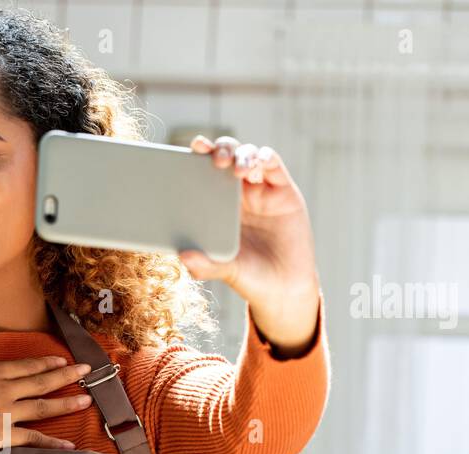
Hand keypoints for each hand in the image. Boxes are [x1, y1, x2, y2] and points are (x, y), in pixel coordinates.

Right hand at [0, 344, 93, 449]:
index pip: (26, 366)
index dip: (45, 362)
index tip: (61, 358)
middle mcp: (5, 389)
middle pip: (42, 381)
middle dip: (66, 374)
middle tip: (87, 370)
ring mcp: (6, 412)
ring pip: (43, 406)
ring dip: (67, 403)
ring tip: (87, 400)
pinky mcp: (2, 434)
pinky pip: (32, 439)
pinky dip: (51, 443)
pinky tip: (69, 445)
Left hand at [180, 135, 320, 353]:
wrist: (285, 289)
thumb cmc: (251, 278)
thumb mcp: (226, 271)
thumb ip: (206, 265)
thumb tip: (183, 256)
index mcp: (217, 207)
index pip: (204, 173)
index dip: (197, 157)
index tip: (191, 150)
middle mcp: (238, 194)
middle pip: (227, 157)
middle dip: (220, 149)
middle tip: (213, 158)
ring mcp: (261, 190)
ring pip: (249, 156)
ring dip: (242, 154)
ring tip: (236, 168)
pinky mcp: (284, 191)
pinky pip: (274, 165)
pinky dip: (265, 157)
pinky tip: (258, 163)